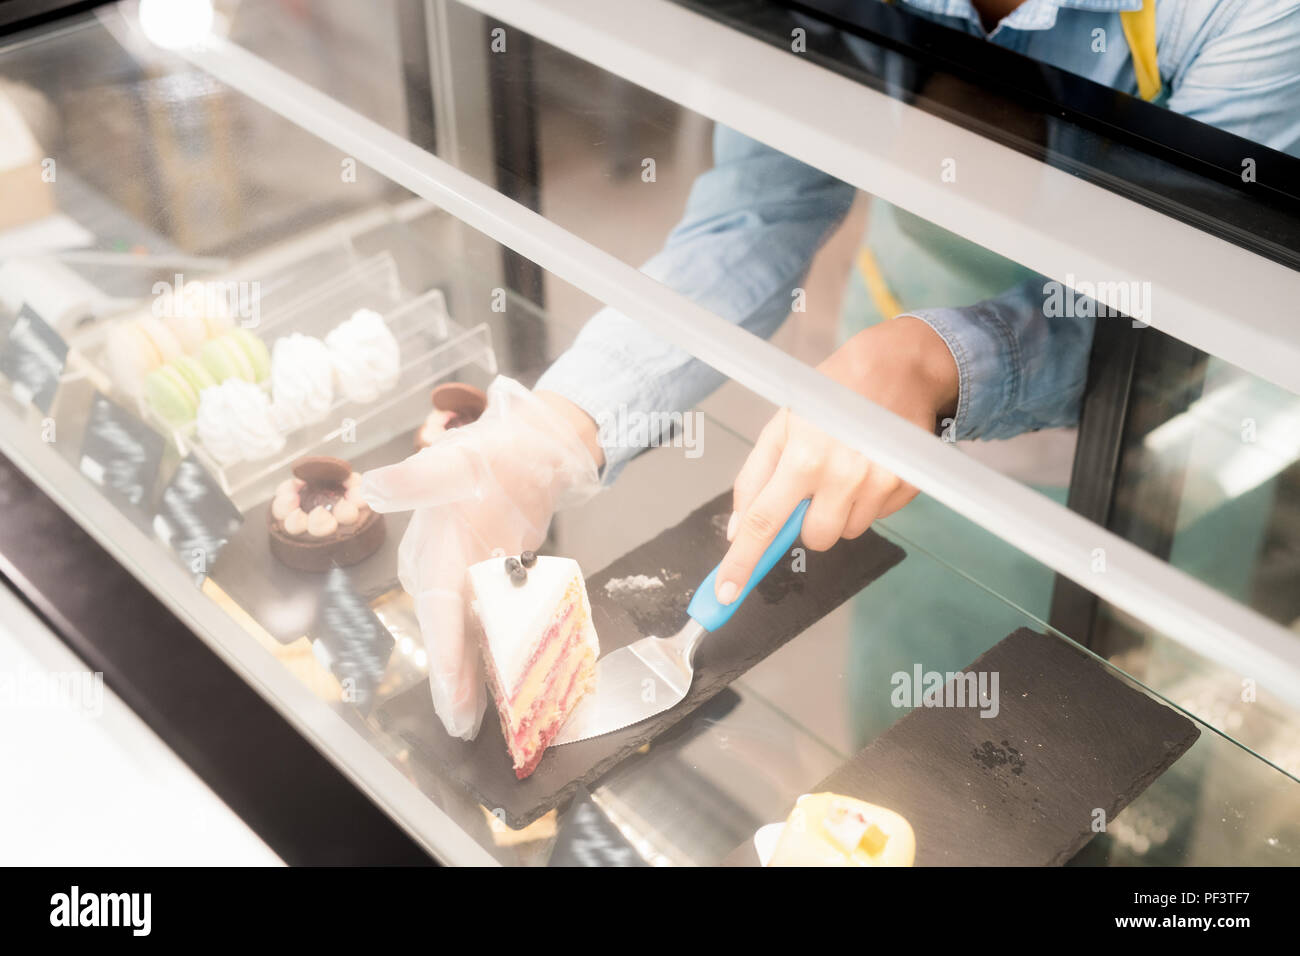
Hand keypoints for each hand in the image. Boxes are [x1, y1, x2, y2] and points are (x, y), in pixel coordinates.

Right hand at [361, 377, 600, 737]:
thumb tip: (373, 485)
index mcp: (432, 549)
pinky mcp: (485, 580)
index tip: (452, 696)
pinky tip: (501, 681)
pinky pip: (486, 622)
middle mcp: (440, 569)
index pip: (438, 611)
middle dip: (453, 682)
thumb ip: (417, 479)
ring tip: (475, 720)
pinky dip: (490, 652)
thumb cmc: (491, 451)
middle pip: (448, 634)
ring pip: (465, 635)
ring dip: (469, 676)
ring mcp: (463, 577)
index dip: (444, 657)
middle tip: (461, 725)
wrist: (523, 447)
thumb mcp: (456, 461)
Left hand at [714, 316, 957, 603]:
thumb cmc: (831, 393)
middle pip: (814, 539)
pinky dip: (867, 502)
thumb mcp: (781, 425)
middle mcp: (844, 473)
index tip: (725, 593)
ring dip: (839, 511)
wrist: (898, 367)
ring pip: (847, 532)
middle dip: (807, 521)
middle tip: (814, 483)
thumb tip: (738, 529)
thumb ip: (754, 479)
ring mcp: (881, 482)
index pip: (764, 522)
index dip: (743, 562)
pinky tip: (869, 465)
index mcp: (803, 456)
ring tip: (846, 467)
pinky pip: (877, 518)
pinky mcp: (908, 486)